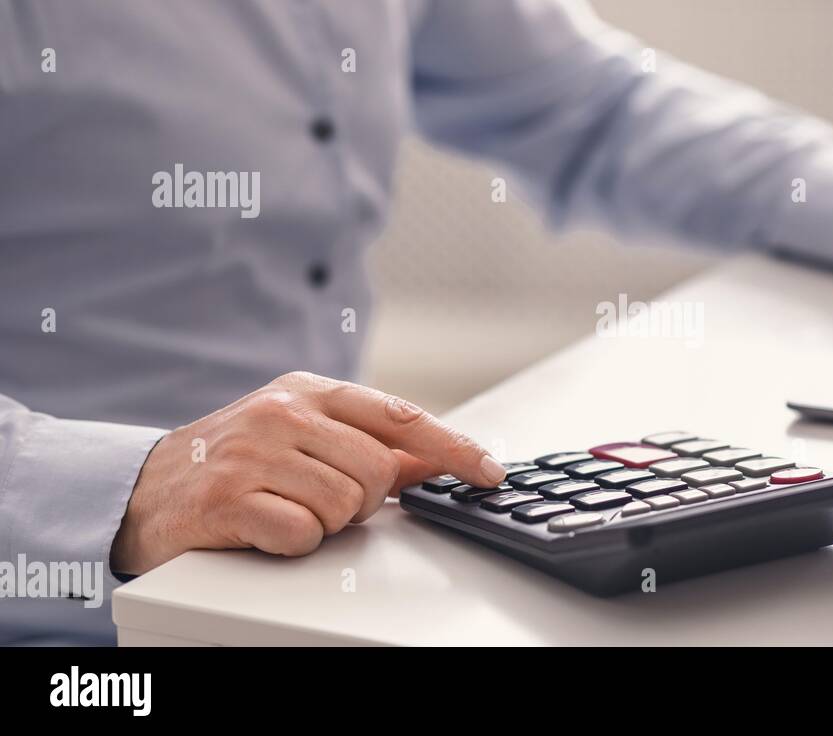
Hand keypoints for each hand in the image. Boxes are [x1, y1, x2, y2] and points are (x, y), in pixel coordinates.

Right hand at [109, 371, 505, 573]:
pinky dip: (293, 542)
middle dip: (360, 501)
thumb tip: (431, 461)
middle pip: (377, 472)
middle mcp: (283, 412)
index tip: (490, 473)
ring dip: (324, 523)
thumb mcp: (299, 436)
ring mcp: (254, 453)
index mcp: (309, 391)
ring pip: (345, 506)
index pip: (401, 416)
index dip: (454, 448)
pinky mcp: (229, 497)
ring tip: (285, 508)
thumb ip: (365, 443)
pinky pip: (303, 534)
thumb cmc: (232, 463)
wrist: (142, 490)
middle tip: (319, 498)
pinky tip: (264, 528)